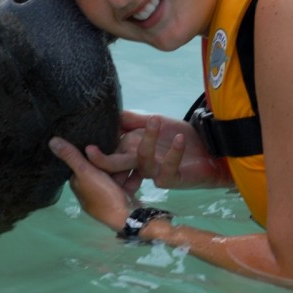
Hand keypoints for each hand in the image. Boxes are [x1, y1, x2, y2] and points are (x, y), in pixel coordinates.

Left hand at [49, 136, 131, 230]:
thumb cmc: (103, 195)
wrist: (129, 216)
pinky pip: (127, 181)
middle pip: (99, 168)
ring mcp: (108, 195)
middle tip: (117, 141)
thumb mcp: (85, 172)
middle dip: (108, 158)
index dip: (88, 152)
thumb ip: (71, 157)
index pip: (81, 163)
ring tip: (129, 148)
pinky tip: (138, 163)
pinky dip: (132, 174)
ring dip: (122, 164)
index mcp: (79, 185)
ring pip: (115, 174)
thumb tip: (51, 141)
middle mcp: (92, 191)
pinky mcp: (123, 197)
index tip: (96, 137)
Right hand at [89, 111, 229, 189]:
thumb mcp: (152, 121)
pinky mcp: (173, 179)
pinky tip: (179, 139)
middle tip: (91, 152)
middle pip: (117, 166)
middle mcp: (140, 164)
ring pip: (143, 163)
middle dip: (104, 161)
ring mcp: (155, 173)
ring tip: (155, 120)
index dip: (98, 154)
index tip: (86, 147)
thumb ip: (131, 119)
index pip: (111, 154)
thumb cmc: (177, 134)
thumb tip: (109, 114)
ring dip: (148, 141)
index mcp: (131, 152)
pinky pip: (168, 169)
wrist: (206, 146)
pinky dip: (173, 153)